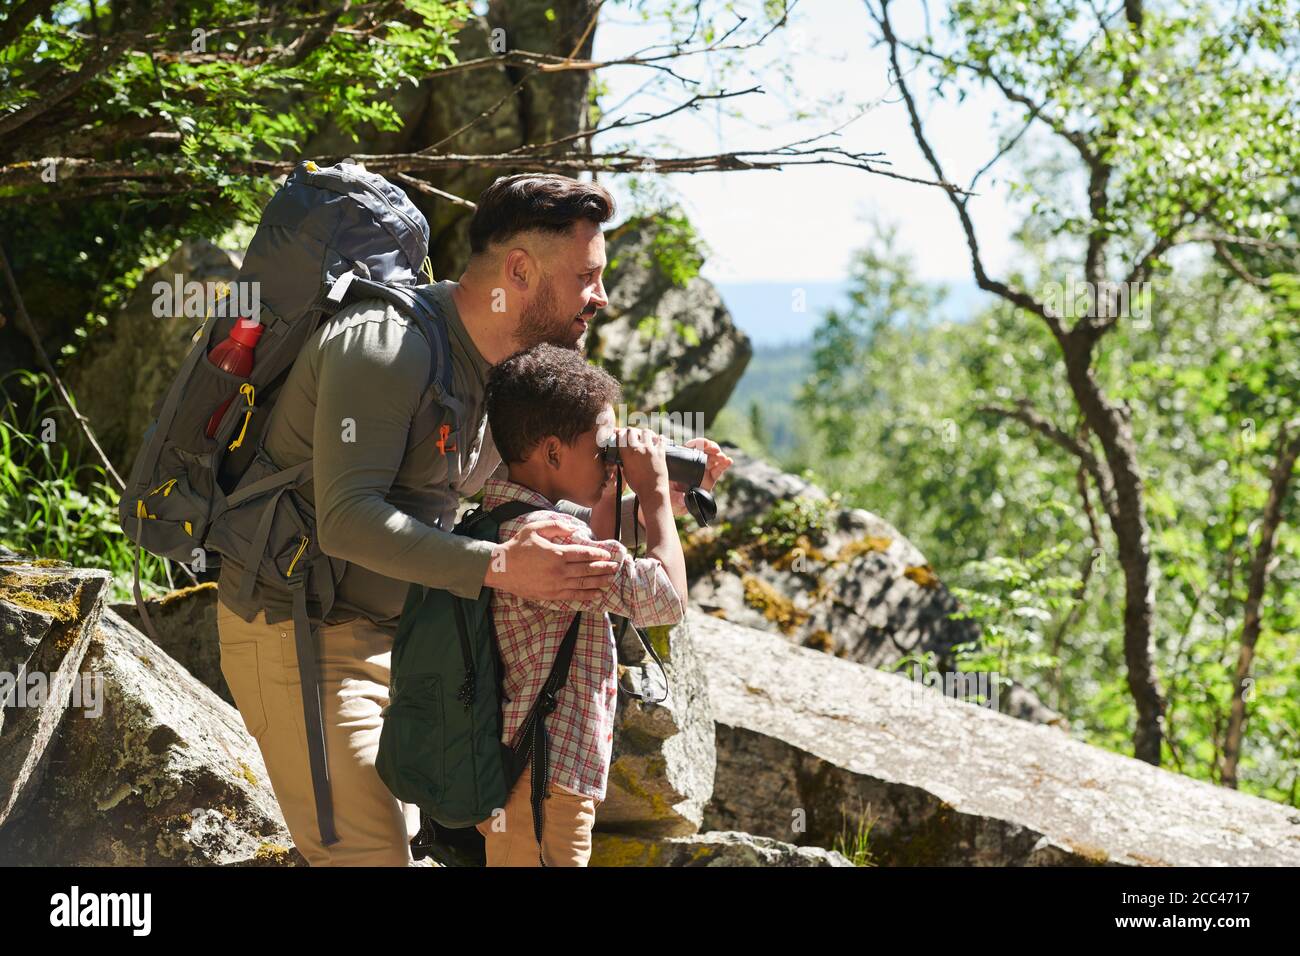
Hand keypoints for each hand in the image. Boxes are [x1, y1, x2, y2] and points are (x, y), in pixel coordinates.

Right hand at [483, 516, 618, 601]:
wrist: (500, 568)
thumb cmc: (518, 546)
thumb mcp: (535, 528)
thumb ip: (556, 526)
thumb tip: (574, 528)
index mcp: (557, 554)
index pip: (583, 554)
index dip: (598, 554)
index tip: (607, 555)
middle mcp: (559, 571)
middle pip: (587, 570)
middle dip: (603, 569)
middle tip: (615, 568)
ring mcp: (555, 585)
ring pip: (582, 584)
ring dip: (598, 583)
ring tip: (610, 581)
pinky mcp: (550, 595)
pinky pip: (573, 596)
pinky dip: (586, 596)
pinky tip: (596, 595)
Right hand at [614, 426, 670, 499]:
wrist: (652, 490)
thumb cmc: (638, 484)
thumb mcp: (626, 472)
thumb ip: (625, 461)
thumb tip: (625, 455)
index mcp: (626, 454)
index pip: (620, 436)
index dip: (620, 434)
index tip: (622, 434)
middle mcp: (637, 448)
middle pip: (631, 430)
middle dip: (631, 431)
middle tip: (633, 434)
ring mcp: (650, 449)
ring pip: (646, 431)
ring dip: (645, 433)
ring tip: (646, 437)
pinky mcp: (660, 452)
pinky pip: (661, 439)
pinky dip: (660, 438)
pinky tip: (659, 440)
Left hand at [668, 437, 733, 517]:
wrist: (675, 506)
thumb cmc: (668, 496)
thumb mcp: (667, 495)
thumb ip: (674, 498)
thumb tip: (681, 500)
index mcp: (681, 461)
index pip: (689, 448)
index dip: (696, 443)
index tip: (701, 444)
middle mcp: (693, 464)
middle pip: (704, 450)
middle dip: (710, 447)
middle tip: (714, 449)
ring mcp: (703, 470)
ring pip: (712, 458)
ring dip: (718, 455)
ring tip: (722, 457)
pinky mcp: (710, 479)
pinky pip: (718, 470)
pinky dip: (724, 465)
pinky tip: (728, 461)